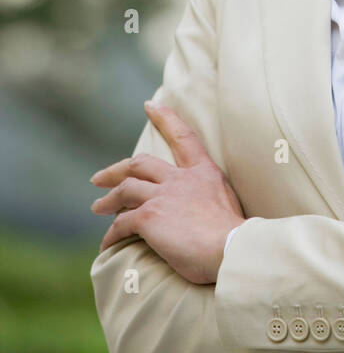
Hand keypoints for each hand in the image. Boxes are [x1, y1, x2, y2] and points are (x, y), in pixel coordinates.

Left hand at [90, 101, 246, 284]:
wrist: (232, 248)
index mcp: (203, 172)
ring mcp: (162, 196)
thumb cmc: (235, 236)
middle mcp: (180, 179)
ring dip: (108, 200)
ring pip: (126, 190)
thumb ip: (209, 199)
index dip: (165, 118)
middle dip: (117, 170)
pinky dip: (111, 234)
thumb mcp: (228, 204)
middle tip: (100, 178)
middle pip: (140, 164)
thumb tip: (201, 213)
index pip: (182, 137)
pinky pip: (121, 223)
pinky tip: (107, 244)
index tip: (150, 105)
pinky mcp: (149, 217)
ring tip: (98, 208)